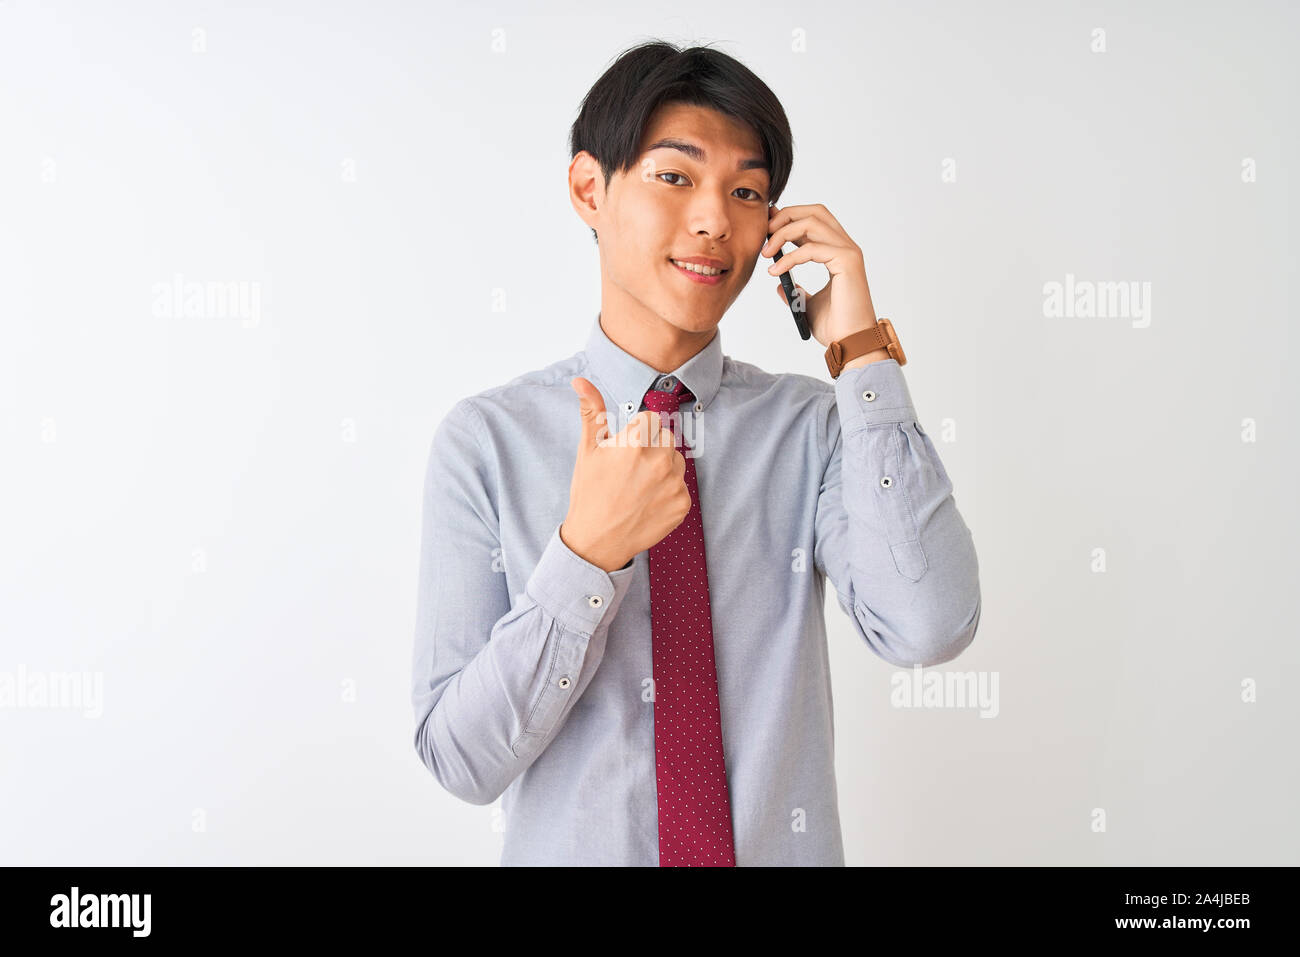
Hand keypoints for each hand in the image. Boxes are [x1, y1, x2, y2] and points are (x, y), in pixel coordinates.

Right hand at [560, 377, 691, 572]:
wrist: (596, 541)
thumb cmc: (589, 492)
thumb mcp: (588, 450)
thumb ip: (591, 412)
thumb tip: (580, 380)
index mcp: (637, 442)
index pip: (651, 419)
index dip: (636, 433)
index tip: (624, 452)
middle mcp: (660, 461)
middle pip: (666, 438)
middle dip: (652, 449)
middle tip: (629, 471)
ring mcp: (674, 484)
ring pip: (676, 462)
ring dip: (662, 470)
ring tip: (638, 488)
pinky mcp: (682, 505)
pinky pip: (681, 487)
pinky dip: (668, 494)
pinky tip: (647, 503)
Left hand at [761, 203, 880, 346]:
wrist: (849, 343)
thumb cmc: (835, 326)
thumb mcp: (808, 305)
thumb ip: (797, 292)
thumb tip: (781, 286)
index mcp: (839, 252)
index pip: (815, 219)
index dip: (790, 217)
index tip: (767, 227)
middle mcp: (846, 247)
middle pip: (815, 212)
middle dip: (786, 216)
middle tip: (765, 234)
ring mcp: (848, 252)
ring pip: (811, 223)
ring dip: (783, 233)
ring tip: (766, 253)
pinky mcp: (847, 261)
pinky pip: (811, 248)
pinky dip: (789, 257)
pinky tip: (775, 270)